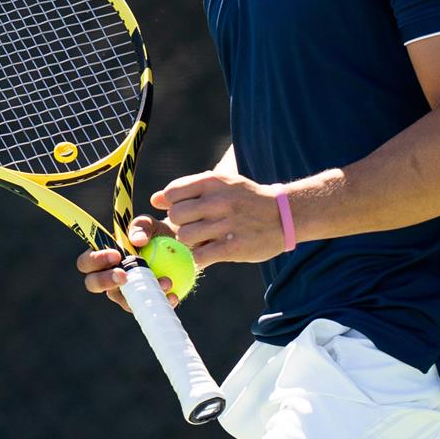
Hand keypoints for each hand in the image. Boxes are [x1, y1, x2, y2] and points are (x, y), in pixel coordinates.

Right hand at [77, 215, 181, 312]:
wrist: (179, 250)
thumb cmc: (156, 234)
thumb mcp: (150, 224)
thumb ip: (142, 225)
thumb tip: (137, 240)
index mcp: (103, 256)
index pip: (86, 262)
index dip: (95, 260)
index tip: (116, 255)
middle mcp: (109, 276)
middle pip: (93, 284)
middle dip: (105, 281)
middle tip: (124, 276)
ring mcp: (124, 293)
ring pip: (122, 300)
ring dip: (139, 293)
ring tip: (164, 282)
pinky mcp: (142, 303)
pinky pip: (145, 307)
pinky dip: (159, 301)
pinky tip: (172, 295)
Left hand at [153, 171, 287, 266]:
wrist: (284, 215)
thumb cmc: (246, 199)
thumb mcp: (222, 185)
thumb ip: (188, 190)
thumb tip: (154, 199)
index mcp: (214, 182)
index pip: (173, 192)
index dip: (172, 204)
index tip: (185, 209)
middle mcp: (218, 201)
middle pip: (175, 216)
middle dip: (180, 224)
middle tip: (194, 226)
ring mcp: (226, 225)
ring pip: (184, 237)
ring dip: (189, 242)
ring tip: (203, 239)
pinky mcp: (232, 248)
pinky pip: (199, 256)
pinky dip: (200, 256)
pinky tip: (211, 251)